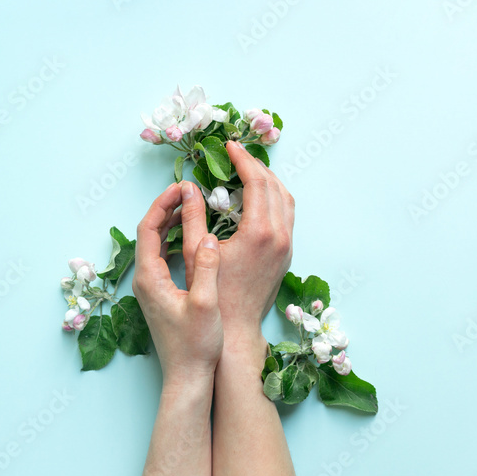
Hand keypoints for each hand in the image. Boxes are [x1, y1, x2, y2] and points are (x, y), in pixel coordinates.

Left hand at [132, 182, 223, 390]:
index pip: (148, 228)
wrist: (188, 378)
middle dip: (168, 207)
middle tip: (190, 189)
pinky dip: (177, 239)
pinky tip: (194, 236)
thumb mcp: (206, 305)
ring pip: (156, 244)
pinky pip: (164, 256)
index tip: (183, 186)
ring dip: (172, 222)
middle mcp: (145, 279)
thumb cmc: (196, 346)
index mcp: (150, 278)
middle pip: (149, 232)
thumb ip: (206, 269)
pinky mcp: (162, 293)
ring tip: (194, 206)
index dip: (163, 203)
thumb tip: (207, 237)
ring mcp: (152, 287)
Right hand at [183, 141, 293, 361]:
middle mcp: (280, 237)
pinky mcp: (287, 255)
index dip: (242, 159)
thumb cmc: (213, 294)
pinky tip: (257, 197)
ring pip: (286, 200)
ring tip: (246, 169)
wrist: (237, 330)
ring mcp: (287, 246)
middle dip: (256, 164)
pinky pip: (287, 216)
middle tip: (236, 153)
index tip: (228, 145)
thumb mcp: (196, 253)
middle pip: (275, 186)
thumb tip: (188, 186)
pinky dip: (274, 198)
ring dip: (269, 180)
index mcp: (260, 232)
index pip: (257, 181)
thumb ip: (192, 215)